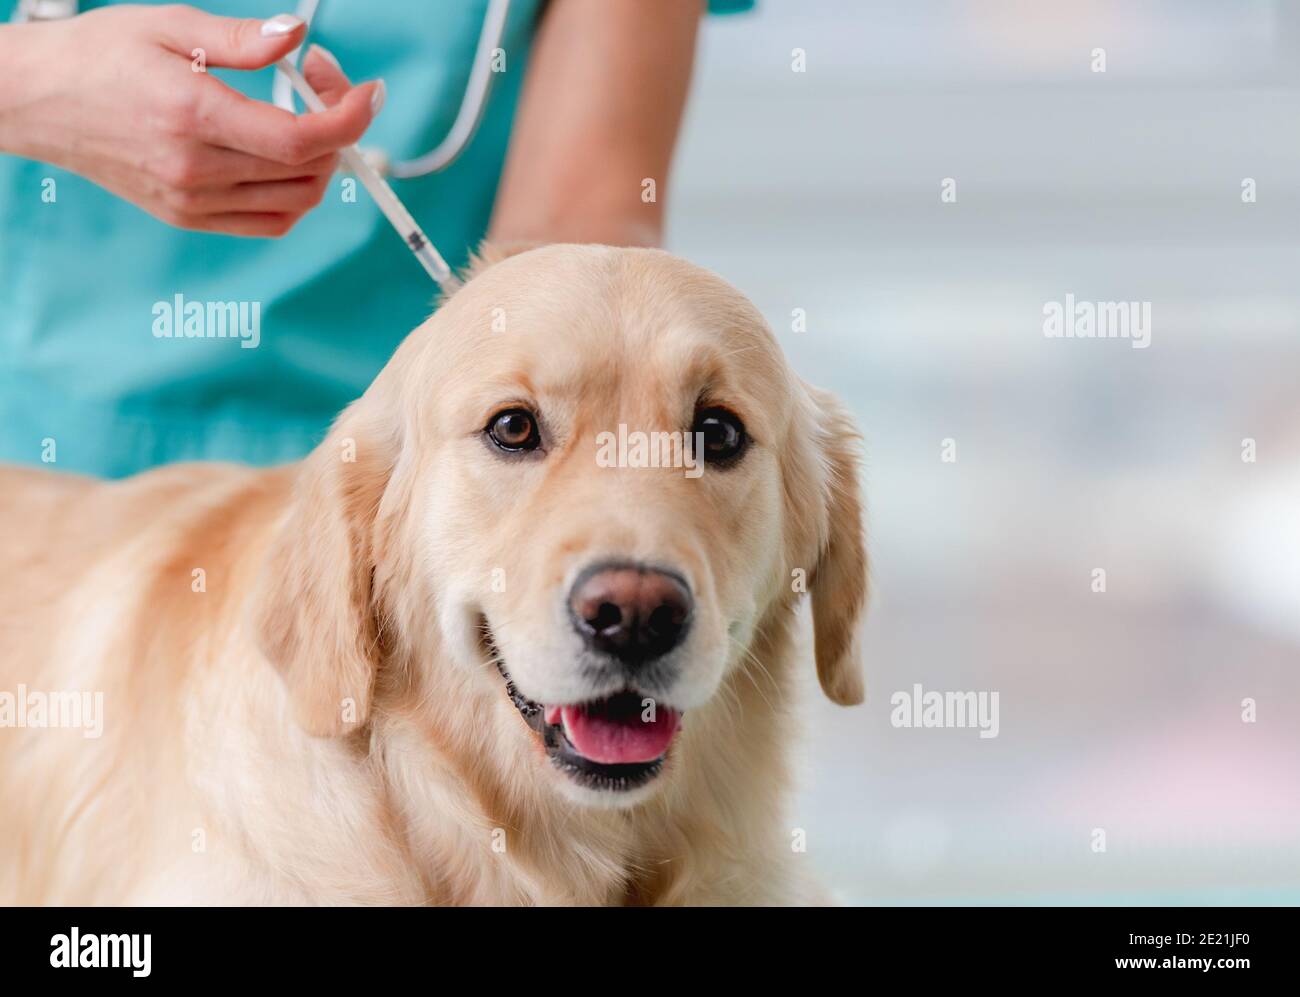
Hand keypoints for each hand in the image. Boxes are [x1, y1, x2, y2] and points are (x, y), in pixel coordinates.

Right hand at [0, 4, 382, 236]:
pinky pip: (270, 221)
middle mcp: (196, 169)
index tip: (369, 93)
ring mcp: (193, 201)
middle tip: (321, 82)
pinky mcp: (190, 217)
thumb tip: (297, 38)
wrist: (37, 100)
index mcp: (193, 115)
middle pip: (308, 169)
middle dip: (337, 125)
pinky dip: (294, 193)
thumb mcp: (168, 24)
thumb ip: (242, 39)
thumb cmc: (98, 55)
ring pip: (297, 200)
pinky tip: (281, 154)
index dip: (348, 118)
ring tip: (300, 114)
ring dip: (320, 160)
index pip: (299, 138)